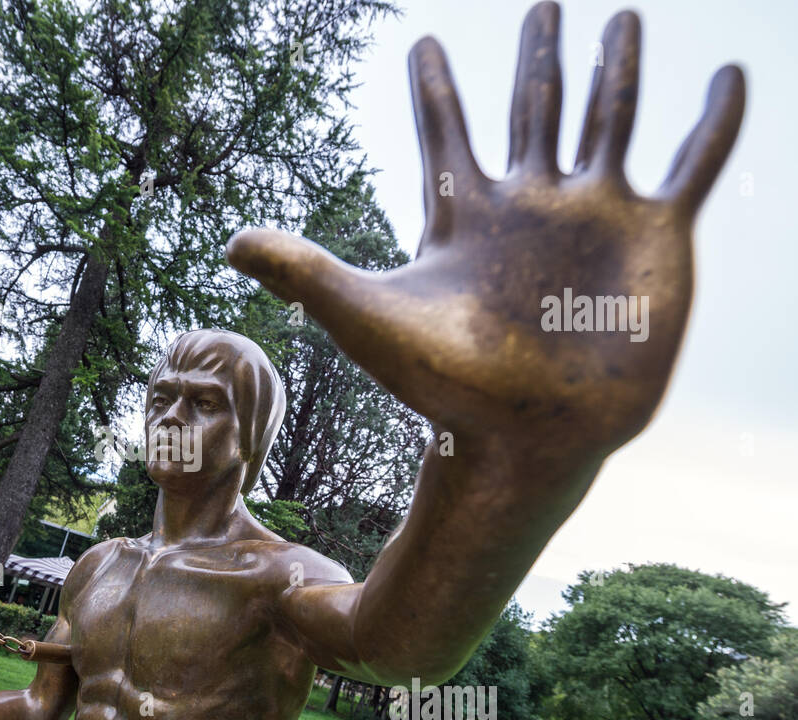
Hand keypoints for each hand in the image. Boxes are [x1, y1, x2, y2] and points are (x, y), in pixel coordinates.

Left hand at [227, 2, 744, 478]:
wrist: (525, 438)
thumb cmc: (443, 386)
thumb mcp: (365, 315)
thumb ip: (301, 273)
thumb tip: (226, 244)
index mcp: (464, 216)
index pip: (444, 134)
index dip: (432, 90)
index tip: (420, 44)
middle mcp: (530, 208)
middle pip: (534, 110)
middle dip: (539, 58)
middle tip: (542, 5)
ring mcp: (594, 217)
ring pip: (611, 120)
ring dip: (617, 70)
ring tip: (624, 18)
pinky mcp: (655, 236)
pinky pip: (694, 162)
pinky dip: (715, 121)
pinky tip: (733, 77)